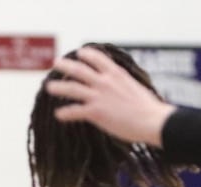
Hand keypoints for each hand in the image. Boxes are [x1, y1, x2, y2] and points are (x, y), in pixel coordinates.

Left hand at [44, 46, 174, 145]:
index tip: (79, 52)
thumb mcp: (134, 86)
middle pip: (79, 70)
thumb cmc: (147, 107)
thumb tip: (119, 85)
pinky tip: (58, 115)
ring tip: (49, 87)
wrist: (151, 120)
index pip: (97, 58)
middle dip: (66, 65)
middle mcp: (105, 82)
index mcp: (116, 73)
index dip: (87, 54)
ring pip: (72, 88)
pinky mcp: (95, 112)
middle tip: (56, 63)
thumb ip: (121, 83)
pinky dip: (65, 113)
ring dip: (58, 87)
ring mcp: (98, 96)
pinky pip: (74, 111)